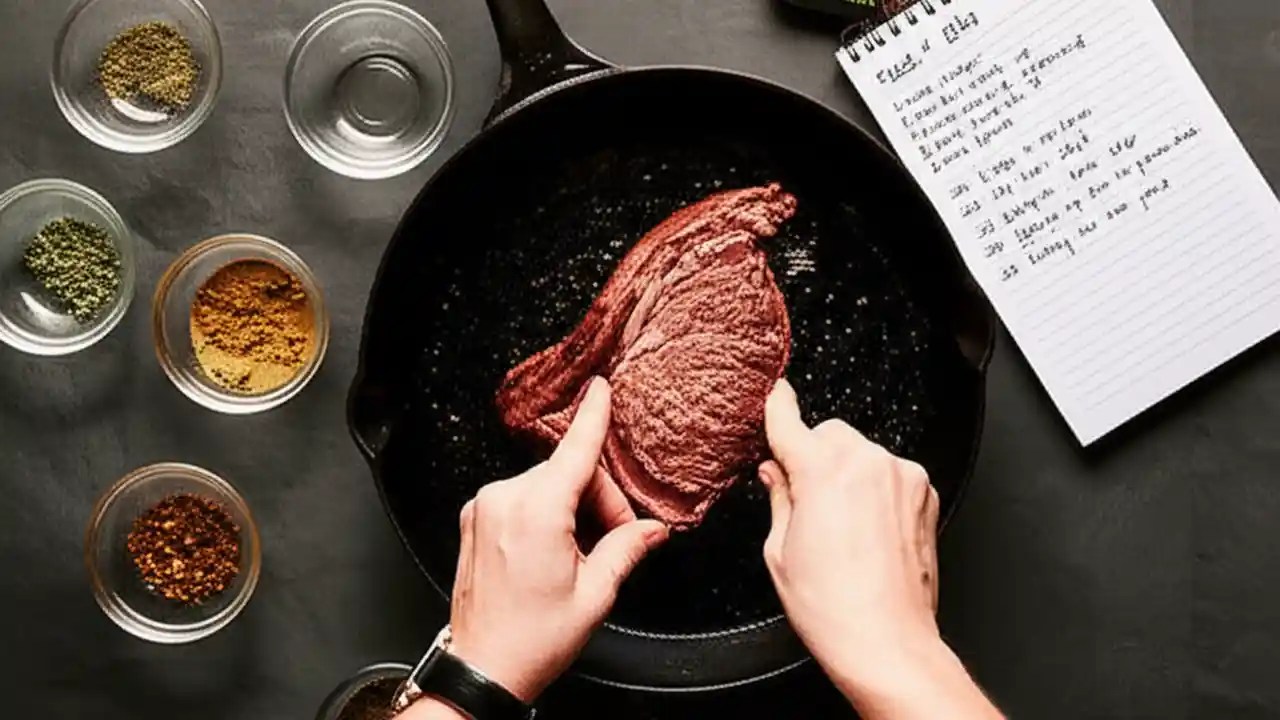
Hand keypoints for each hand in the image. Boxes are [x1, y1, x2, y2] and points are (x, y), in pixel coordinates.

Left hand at [447, 377, 668, 702]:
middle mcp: (503, 500)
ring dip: (572, 510)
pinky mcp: (474, 519)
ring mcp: (483, 508)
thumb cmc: (531, 640)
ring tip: (579, 558)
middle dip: (598, 503)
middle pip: (568, 475)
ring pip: (545, 486)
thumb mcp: (594, 595)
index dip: (593, 416)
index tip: (601, 387)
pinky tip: (554, 553)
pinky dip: (546, 515)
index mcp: (535, 512)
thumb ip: (626, 549)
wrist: (482, 668)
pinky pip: (521, 499)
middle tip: (613, 545)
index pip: (575, 450)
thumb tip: (651, 530)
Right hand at [760, 379, 941, 694]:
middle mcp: (868, 464)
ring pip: (862, 454)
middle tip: (805, 502)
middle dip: (814, 458)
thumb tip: (775, 473)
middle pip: (830, 434)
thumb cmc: (833, 608)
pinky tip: (866, 532)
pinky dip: (876, 490)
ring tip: (840, 528)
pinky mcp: (925, 496)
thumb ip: (779, 497)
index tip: (777, 393)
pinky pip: (891, 475)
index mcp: (823, 471)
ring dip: (847, 474)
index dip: (778, 405)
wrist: (888, 642)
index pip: (790, 421)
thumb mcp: (781, 551)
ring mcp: (903, 478)